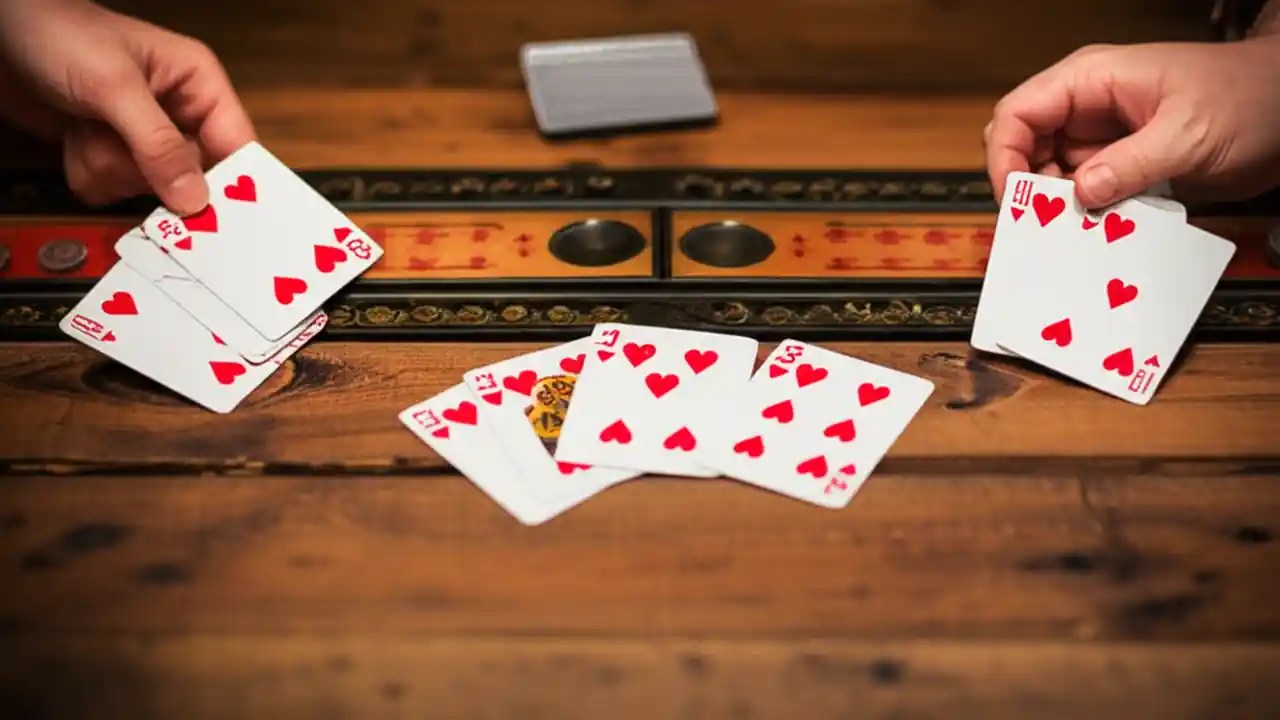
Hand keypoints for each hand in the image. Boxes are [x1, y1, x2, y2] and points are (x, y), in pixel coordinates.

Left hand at [0, 0, 253, 213]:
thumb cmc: (57, 32)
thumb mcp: (115, 85)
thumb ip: (158, 144)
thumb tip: (195, 197)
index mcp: (197, 83)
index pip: (236, 144)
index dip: (233, 182)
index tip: (220, 215)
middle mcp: (176, 114)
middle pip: (189, 176)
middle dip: (145, 168)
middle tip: (120, 145)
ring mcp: (142, 137)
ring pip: (146, 187)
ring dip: (107, 165)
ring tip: (87, 127)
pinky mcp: (110, 153)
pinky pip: (112, 189)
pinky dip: (86, 171)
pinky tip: (74, 138)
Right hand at [984, 34, 1279, 207]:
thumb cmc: (1247, 97)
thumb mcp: (1189, 133)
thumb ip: (1132, 163)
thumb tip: (1081, 193)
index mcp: (1092, 79)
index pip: (1018, 112)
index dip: (1005, 156)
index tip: (1014, 200)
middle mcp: (1086, 106)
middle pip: (1023, 145)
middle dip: (1025, 187)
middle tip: (1040, 225)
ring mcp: (1100, 136)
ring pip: (1048, 173)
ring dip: (1054, 206)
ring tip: (1074, 233)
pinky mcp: (1117, 163)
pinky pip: (1081, 191)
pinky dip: (1082, 214)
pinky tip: (1096, 231)